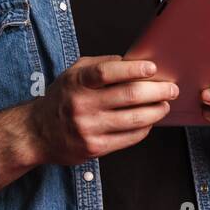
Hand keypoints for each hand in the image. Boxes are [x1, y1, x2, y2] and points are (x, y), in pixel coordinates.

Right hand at [27, 55, 176, 165]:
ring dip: (156, 111)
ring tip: (164, 105)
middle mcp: (82, 105)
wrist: (37, 133)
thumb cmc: (61, 99)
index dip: (133, 69)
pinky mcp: (95, 147)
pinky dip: (144, 128)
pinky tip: (149, 121)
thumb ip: (100, 65)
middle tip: (171, 88)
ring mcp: (89, 128)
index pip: (108, 72)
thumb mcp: (73, 74)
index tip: (152, 68)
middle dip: (157, 91)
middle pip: (128, 96)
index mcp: (77, 82)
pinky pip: (129, 137)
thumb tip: (131, 62)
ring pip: (134, 119)